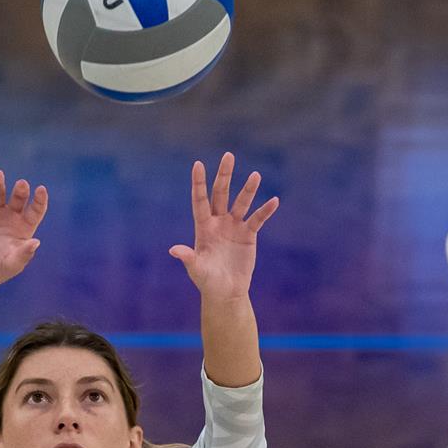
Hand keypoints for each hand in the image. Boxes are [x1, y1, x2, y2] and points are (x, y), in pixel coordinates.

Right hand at [0, 168, 47, 291]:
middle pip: (18, 199)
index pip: (35, 211)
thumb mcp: (10, 265)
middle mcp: (11, 217)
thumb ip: (23, 255)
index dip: (39, 200)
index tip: (41, 190)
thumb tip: (36, 242)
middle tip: (21, 185)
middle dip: (20, 191)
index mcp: (23, 228)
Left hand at [170, 152, 279, 303]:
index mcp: (203, 227)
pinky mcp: (248, 234)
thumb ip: (188, 258)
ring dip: (248, 189)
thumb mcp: (196, 269)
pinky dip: (265, 210)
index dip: (199, 183)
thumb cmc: (207, 281)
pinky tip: (274, 200)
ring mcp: (234, 226)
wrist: (226, 292)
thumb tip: (173, 250)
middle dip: (224, 175)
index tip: (197, 164)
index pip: (200, 200)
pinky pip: (257, 219)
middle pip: (221, 194)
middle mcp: (218, 222)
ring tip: (255, 175)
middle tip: (228, 155)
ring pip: (241, 203)